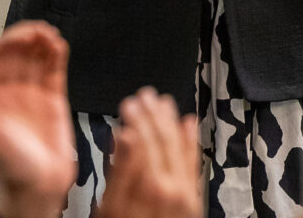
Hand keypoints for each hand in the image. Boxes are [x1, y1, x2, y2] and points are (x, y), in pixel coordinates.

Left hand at [0, 22, 76, 217]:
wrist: (39, 186)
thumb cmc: (8, 166)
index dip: (6, 43)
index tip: (18, 36)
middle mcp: (8, 92)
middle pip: (16, 54)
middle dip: (26, 38)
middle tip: (38, 31)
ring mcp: (31, 93)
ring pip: (35, 58)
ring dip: (42, 42)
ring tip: (50, 35)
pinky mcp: (52, 99)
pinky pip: (54, 70)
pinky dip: (57, 55)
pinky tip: (60, 46)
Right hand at [95, 88, 201, 217]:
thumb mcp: (109, 210)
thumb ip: (120, 171)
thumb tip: (124, 134)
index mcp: (149, 185)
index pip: (144, 139)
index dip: (137, 117)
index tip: (130, 102)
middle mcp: (172, 186)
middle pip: (163, 140)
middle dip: (154, 115)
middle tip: (147, 95)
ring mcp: (185, 194)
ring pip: (180, 147)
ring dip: (171, 123)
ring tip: (165, 104)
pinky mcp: (192, 203)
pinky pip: (194, 164)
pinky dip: (191, 142)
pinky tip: (189, 126)